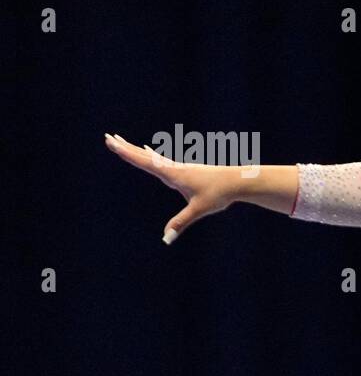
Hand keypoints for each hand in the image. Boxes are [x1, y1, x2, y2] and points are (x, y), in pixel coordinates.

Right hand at [104, 133, 241, 242]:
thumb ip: (181, 222)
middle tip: (108, 137)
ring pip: (151, 156)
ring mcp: (178, 168)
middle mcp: (173, 167)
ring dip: (135, 149)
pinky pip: (161, 161)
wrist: (238, 181)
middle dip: (125, 147)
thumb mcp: (199, 209)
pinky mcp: (184, 171)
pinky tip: (148, 151)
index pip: (144, 161)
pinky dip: (150, 155)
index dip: (126, 152)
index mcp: (172, 173)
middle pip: (144, 156)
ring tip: (122, 142)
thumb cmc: (219, 193)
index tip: (111, 142)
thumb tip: (166, 238)